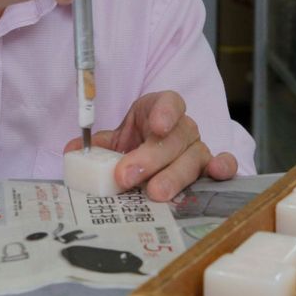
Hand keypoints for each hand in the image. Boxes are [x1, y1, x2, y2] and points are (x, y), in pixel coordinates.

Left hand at [64, 91, 237, 201]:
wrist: (152, 155)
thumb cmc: (136, 144)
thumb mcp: (115, 142)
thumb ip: (96, 146)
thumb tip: (71, 152)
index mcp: (160, 110)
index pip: (168, 102)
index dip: (164, 112)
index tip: (156, 125)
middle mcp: (183, 127)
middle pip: (174, 138)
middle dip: (150, 158)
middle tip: (127, 175)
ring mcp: (198, 147)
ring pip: (193, 157)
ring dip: (174, 175)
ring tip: (155, 192)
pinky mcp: (209, 167)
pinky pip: (223, 164)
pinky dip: (223, 168)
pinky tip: (215, 174)